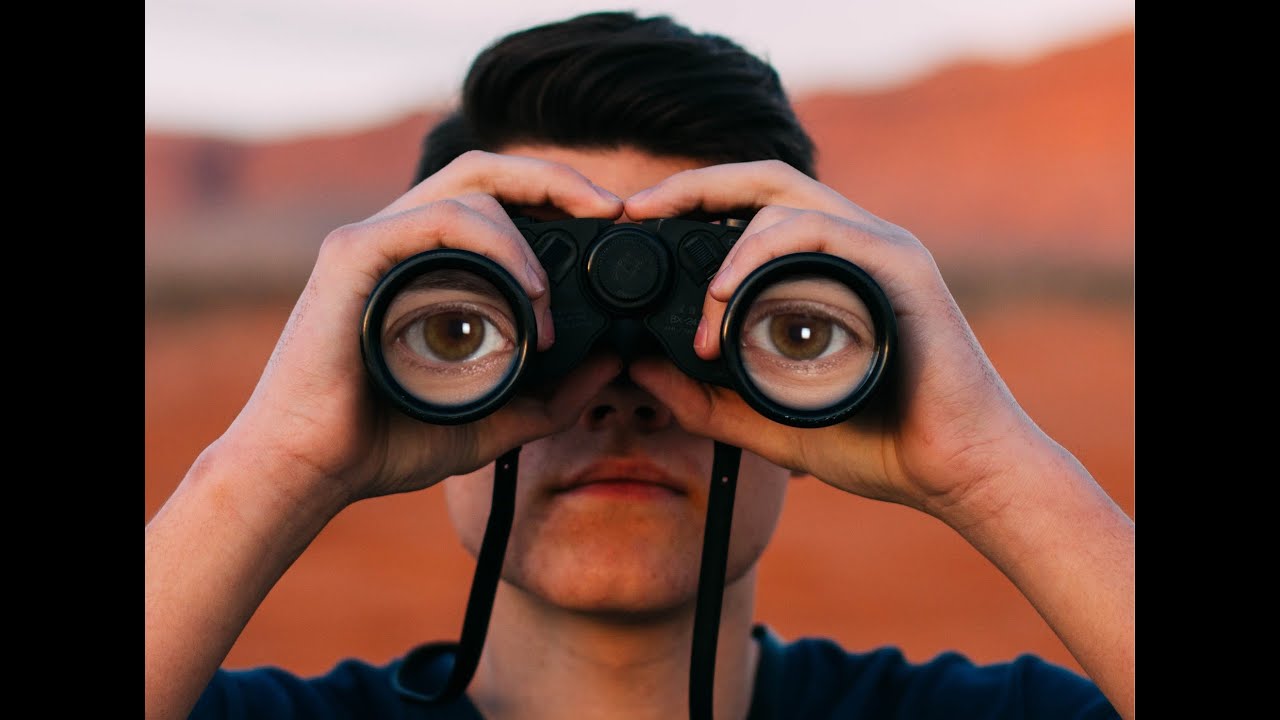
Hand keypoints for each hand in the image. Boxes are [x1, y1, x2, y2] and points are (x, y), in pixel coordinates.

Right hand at [217, 150, 626, 505]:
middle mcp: (399, 240)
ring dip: (526, 237)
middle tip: (609, 208)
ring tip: (546, 300)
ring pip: (468, 191)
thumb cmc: (385, 441)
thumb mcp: (492, 420)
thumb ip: (551, 398)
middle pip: (484, 171)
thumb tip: (612, 363)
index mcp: (426, 264)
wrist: (311, 470)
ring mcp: (373, 240)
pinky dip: (492, 244)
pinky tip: (524, 288)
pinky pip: (435, 219)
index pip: (494, 199)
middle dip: (554, 178)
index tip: (608, 222)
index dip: (553, 195)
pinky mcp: (353, 254)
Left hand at [624, 160, 1045, 526]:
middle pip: (764, 181)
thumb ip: (707, 400)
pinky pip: (821, 232)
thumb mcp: (768, 422)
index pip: (753, 208)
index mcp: (827, 268)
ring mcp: (880, 248)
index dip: (694, 202)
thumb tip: (640, 371)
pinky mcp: (899, 266)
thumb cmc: (881, 444)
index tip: (637, 221)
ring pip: (786, 199)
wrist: (959, 472)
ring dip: (727, 242)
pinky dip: (765, 252)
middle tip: (638, 209)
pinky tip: (729, 292)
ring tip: (701, 305)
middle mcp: (854, 244)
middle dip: (694, 184)